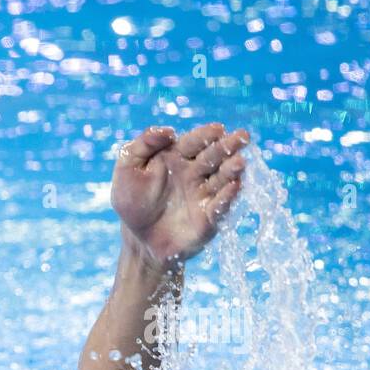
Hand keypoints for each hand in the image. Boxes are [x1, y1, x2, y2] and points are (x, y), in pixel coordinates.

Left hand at [111, 122, 249, 270]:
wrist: (138, 239)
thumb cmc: (133, 202)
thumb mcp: (127, 170)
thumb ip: (142, 145)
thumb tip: (169, 131)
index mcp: (177, 156)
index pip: (194, 142)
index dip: (206, 135)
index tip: (217, 129)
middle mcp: (195, 172)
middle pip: (214, 156)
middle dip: (228, 146)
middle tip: (242, 137)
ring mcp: (205, 194)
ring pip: (222, 178)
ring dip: (232, 169)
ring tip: (240, 162)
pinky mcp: (210, 217)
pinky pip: (221, 205)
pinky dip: (228, 196)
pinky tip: (234, 186)